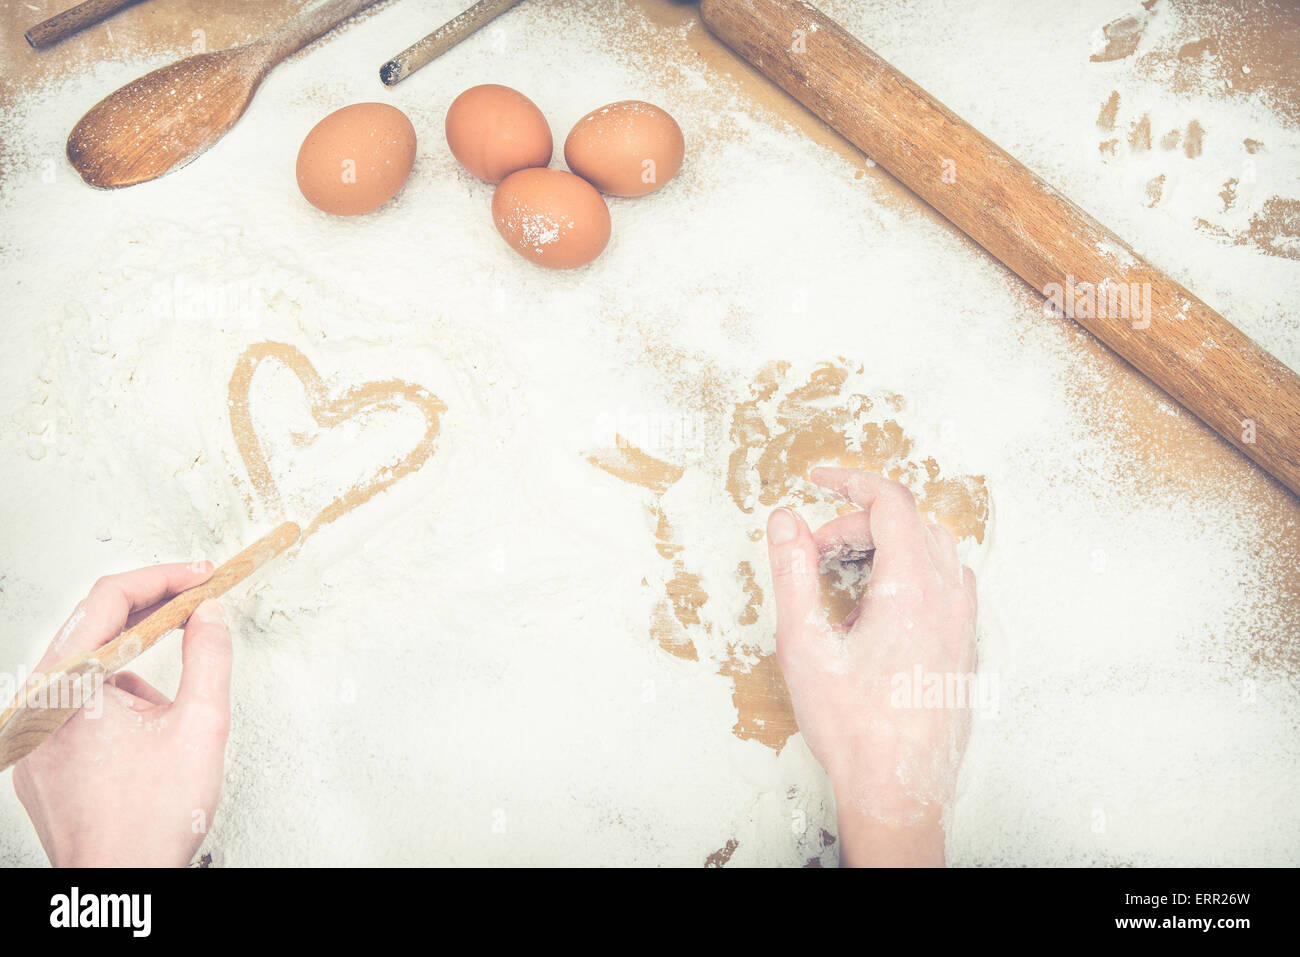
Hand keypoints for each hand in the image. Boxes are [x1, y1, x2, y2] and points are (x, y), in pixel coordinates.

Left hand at [13, 563, 232, 866]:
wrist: (120, 886)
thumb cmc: (149, 821)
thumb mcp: (200, 725)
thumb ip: (208, 657)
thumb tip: (209, 616)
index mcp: (66, 688)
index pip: (108, 600)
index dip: (163, 578)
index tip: (201, 576)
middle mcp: (36, 706)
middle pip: (92, 629)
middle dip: (152, 615)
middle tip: (197, 604)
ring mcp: (31, 733)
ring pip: (87, 669)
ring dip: (135, 669)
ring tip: (171, 711)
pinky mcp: (37, 755)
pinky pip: (76, 704)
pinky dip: (116, 700)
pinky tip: (145, 734)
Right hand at [766, 467, 977, 866]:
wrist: (897, 788)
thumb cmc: (853, 726)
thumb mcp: (804, 644)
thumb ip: (792, 572)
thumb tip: (786, 518)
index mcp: (913, 587)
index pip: (890, 501)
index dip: (850, 481)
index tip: (817, 479)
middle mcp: (948, 597)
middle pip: (908, 522)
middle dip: (855, 523)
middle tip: (811, 554)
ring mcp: (963, 621)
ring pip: (932, 548)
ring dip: (886, 544)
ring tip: (842, 575)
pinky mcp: (964, 643)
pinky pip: (945, 580)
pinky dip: (910, 569)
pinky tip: (875, 604)